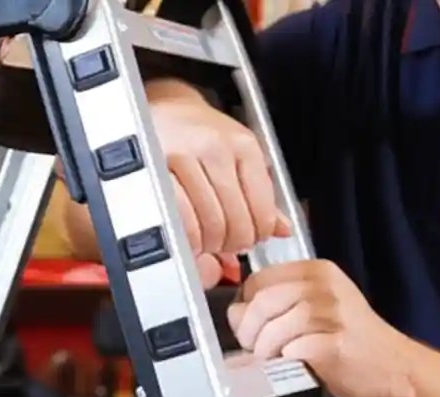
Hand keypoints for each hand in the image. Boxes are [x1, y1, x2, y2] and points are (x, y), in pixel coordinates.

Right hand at [147, 80, 291, 273]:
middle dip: (235, 242)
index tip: (254, 239)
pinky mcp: (156, 167)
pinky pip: (180, 216)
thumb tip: (283, 229)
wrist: (166, 108)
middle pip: (236, 218)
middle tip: (230, 245)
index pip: (262, 206)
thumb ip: (263, 195)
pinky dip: (189, 236)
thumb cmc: (205, 134)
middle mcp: (215, 148)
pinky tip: (192, 238)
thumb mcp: (242, 155)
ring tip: (211, 242)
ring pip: (209, 220)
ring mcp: (183, 156)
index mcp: (244, 146)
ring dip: (212, 243)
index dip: (260, 232)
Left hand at [227, 260, 416, 396]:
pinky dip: (286, 358)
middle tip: (252, 346)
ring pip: (276, 326)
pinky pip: (296, 348)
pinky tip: (291, 363)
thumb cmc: (350, 338)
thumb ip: (279, 303)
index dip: (244, 304)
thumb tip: (235, 314)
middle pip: (264, 300)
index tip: (247, 325)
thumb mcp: (316, 307)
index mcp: (318, 271)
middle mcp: (325, 286)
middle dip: (248, 328)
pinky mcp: (338, 343)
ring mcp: (334, 314)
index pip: (260, 279)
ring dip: (264, 347)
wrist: (392, 366)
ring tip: (270, 357)